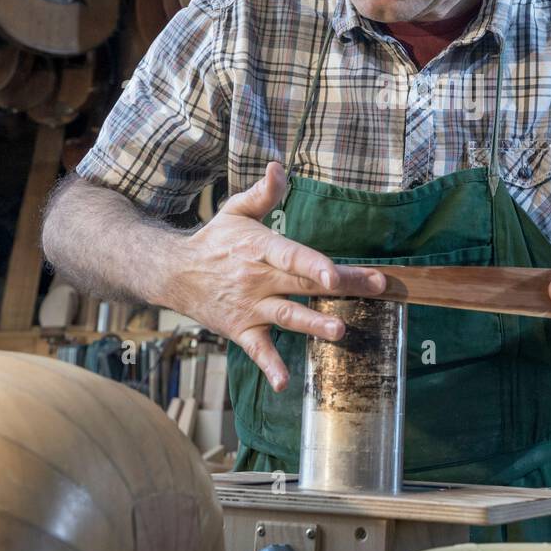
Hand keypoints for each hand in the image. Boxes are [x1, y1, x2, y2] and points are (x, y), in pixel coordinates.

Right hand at [169, 161, 386, 390]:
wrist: (174, 273)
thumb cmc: (214, 240)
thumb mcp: (235, 209)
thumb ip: (263, 192)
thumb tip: (279, 167)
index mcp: (259, 248)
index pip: (291, 255)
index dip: (315, 265)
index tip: (336, 274)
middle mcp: (257, 278)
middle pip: (304, 283)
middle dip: (343, 285)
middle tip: (376, 287)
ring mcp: (250, 306)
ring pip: (287, 316)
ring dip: (314, 325)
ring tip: (340, 331)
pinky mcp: (241, 329)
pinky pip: (258, 349)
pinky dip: (270, 366)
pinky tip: (285, 383)